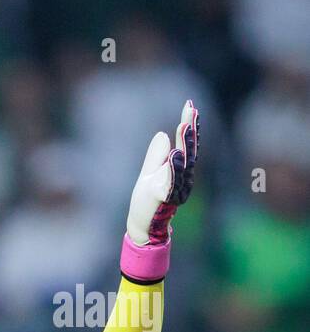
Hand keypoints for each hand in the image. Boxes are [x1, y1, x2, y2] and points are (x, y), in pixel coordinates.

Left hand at [126, 99, 198, 246]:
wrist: (140, 224)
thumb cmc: (146, 200)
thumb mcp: (149, 172)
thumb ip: (156, 156)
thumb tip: (163, 135)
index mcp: (179, 170)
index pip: (186, 146)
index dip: (190, 127)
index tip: (190, 106)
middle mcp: (182, 178)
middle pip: (189, 152)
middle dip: (190, 131)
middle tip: (190, 111)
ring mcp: (175, 189)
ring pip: (182, 165)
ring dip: (184, 145)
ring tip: (183, 126)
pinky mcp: (164, 198)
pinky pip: (170, 182)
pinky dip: (172, 169)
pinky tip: (174, 155)